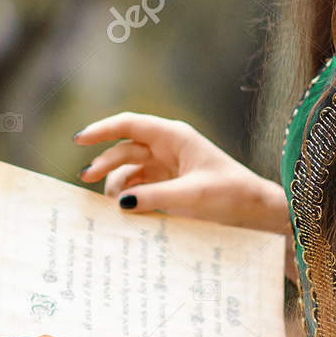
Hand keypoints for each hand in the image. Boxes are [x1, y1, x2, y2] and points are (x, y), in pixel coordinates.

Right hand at [73, 111, 289, 235]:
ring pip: (131, 169)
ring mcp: (169, 166)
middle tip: (85, 179)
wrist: (257, 211)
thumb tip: (120, 202)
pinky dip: (130, 195)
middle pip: (125, 148)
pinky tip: (124, 210)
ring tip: (111, 205)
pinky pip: (141, 185)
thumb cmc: (231, 195)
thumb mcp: (192, 196)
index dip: (102, 130)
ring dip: (117, 182)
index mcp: (175, 137)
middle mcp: (169, 147)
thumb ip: (154, 197)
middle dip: (104, 161)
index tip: (78, 140)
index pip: (130, 125)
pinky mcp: (171, 185)